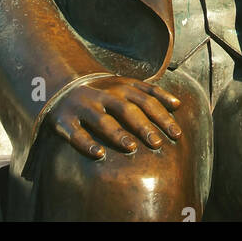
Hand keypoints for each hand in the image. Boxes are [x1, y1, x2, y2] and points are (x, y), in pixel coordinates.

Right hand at [50, 75, 181, 159]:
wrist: (63, 86)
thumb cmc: (104, 92)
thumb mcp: (126, 86)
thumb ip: (150, 93)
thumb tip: (178, 105)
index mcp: (122, 86)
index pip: (147, 99)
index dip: (163, 115)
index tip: (177, 134)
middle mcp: (105, 94)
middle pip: (127, 109)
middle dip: (143, 126)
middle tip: (157, 143)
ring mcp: (84, 106)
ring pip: (103, 120)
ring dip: (117, 133)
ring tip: (131, 147)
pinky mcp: (65, 120)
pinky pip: (76, 133)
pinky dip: (86, 144)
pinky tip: (99, 154)